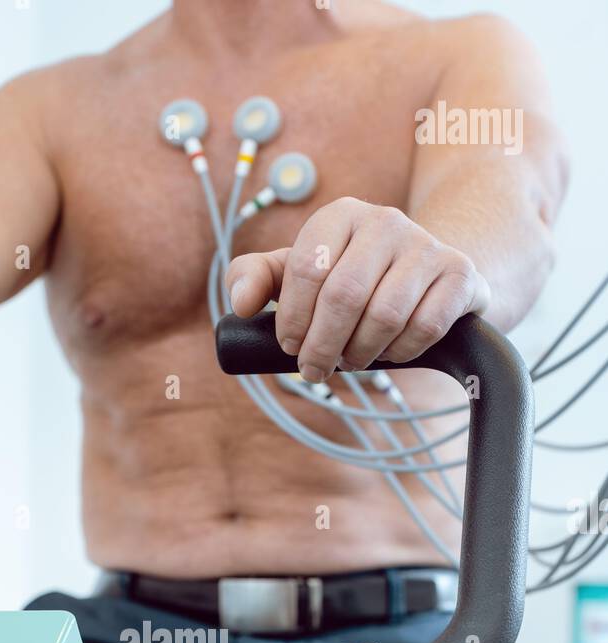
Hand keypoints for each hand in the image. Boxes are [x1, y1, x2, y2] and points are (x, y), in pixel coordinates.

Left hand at [225, 197, 490, 381]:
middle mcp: (385, 221)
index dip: (294, 320)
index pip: (307, 269)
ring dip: (361, 353)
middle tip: (315, 370)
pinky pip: (425, 326)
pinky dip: (402, 352)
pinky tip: (391, 352)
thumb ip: (257, 280)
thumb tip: (239, 305)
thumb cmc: (352, 278)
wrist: (428, 277)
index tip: (291, 346)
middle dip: (323, 345)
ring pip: (385, 315)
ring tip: (353, 360)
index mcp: (340, 215)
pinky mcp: (459, 275)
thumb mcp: (300, 273)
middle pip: (345, 295)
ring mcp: (426, 246)